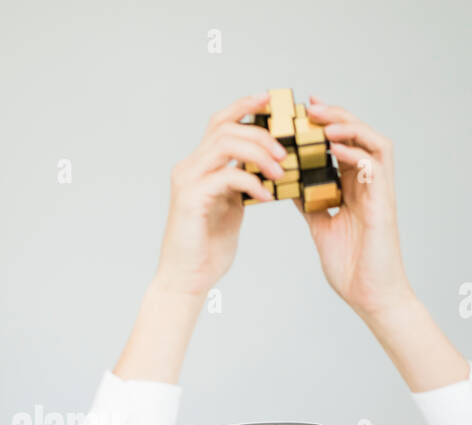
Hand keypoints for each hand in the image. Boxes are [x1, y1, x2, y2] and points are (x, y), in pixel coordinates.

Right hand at [154, 92, 282, 298]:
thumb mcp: (231, 206)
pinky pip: (227, 178)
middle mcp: (189, 167)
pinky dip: (252, 183)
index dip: (245, 106)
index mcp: (199, 166)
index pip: (220, 122)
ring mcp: (187, 182)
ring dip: (259, 153)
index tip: (271, 99)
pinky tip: (266, 198)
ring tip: (280, 172)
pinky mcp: (191, 200)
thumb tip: (267, 167)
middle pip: (225, 127)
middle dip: (261, 133)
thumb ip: (242, 183)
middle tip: (286, 152)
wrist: (186, 278)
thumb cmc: (208, 246)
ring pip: (225, 145)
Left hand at [296, 96, 415, 322]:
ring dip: (349, 126)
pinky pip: (375, 166)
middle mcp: (369, 185)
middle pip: (358, 136)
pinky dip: (356, 152)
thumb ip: (310, 204)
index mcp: (354, 189)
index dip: (325, 127)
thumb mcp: (320, 227)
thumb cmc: (350, 267)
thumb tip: (289, 185)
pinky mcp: (384, 203)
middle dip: (335, 117)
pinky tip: (334, 148)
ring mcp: (379, 192)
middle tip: (309, 105)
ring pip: (373, 142)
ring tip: (322, 119)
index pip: (342, 146)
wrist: (370, 296)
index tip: (302, 112)